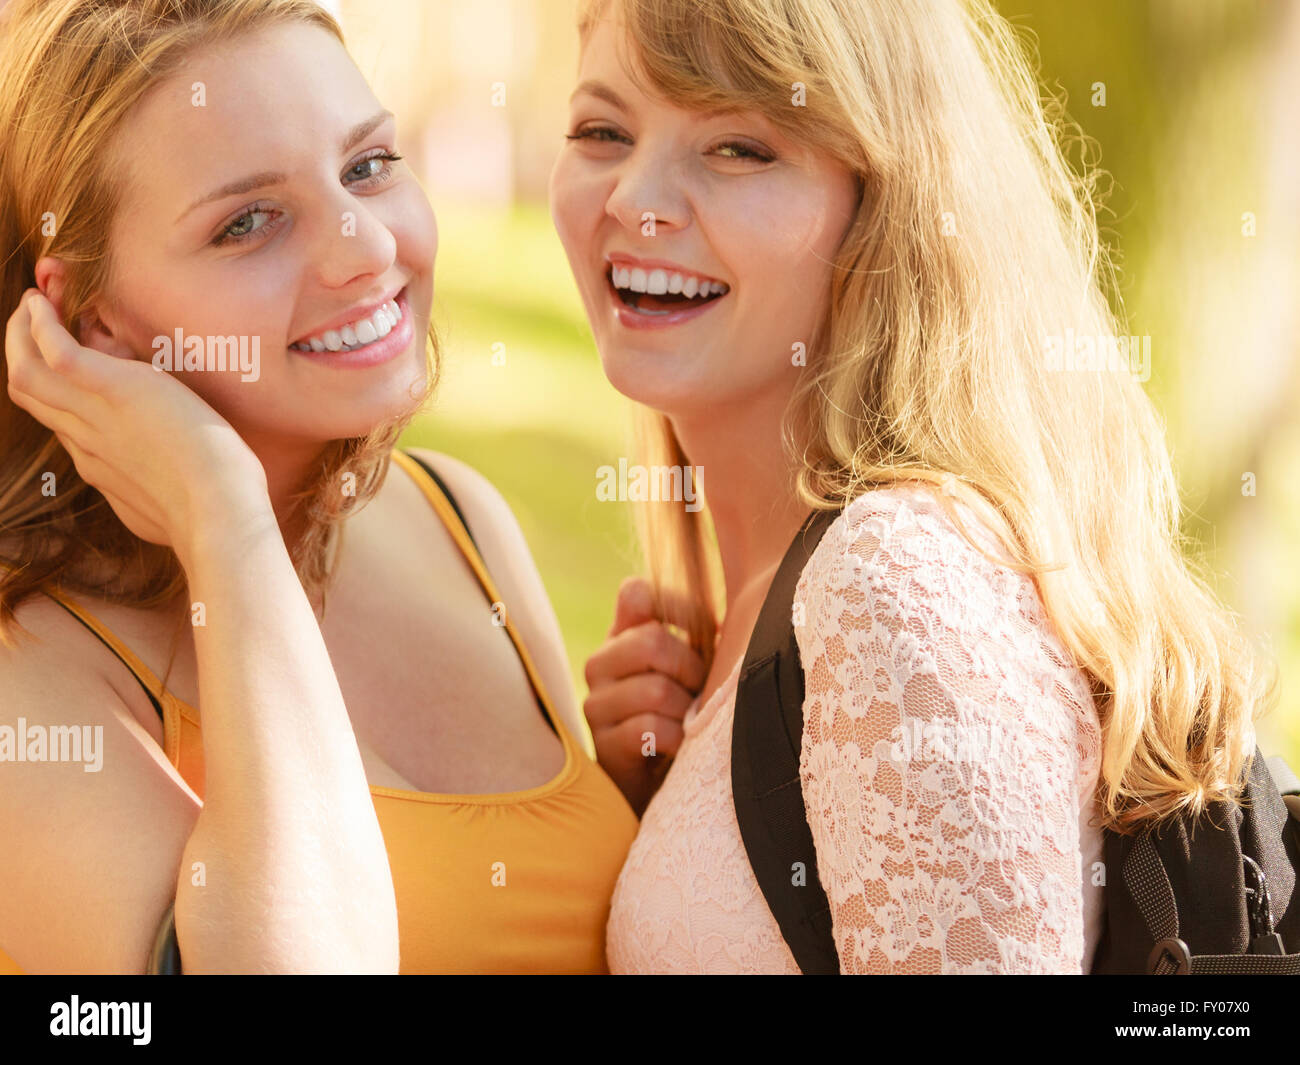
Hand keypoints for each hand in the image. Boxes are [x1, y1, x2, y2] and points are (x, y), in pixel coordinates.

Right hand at [5, 289, 270, 556]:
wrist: (221, 516)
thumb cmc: (215, 516)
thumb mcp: (172, 509)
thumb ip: (159, 495)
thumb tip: (170, 497)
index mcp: (102, 467)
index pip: (61, 424)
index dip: (54, 391)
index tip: (63, 366)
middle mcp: (88, 443)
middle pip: (32, 396)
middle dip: (22, 354)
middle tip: (30, 323)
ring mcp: (97, 418)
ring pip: (29, 374)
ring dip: (22, 334)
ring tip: (32, 304)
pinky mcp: (118, 393)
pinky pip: (59, 353)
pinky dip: (42, 327)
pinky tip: (42, 305)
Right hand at [584, 576, 706, 815]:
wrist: (661, 784)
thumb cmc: (686, 714)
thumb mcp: (693, 667)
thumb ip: (698, 632)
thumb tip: (736, 602)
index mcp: (622, 635)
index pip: (636, 593)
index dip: (679, 607)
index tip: (709, 628)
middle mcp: (600, 663)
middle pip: (651, 641)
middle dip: (691, 669)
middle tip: (699, 690)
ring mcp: (596, 704)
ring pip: (654, 689)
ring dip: (685, 710)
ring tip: (687, 722)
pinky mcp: (602, 745)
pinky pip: (649, 729)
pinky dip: (675, 738)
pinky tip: (678, 746)